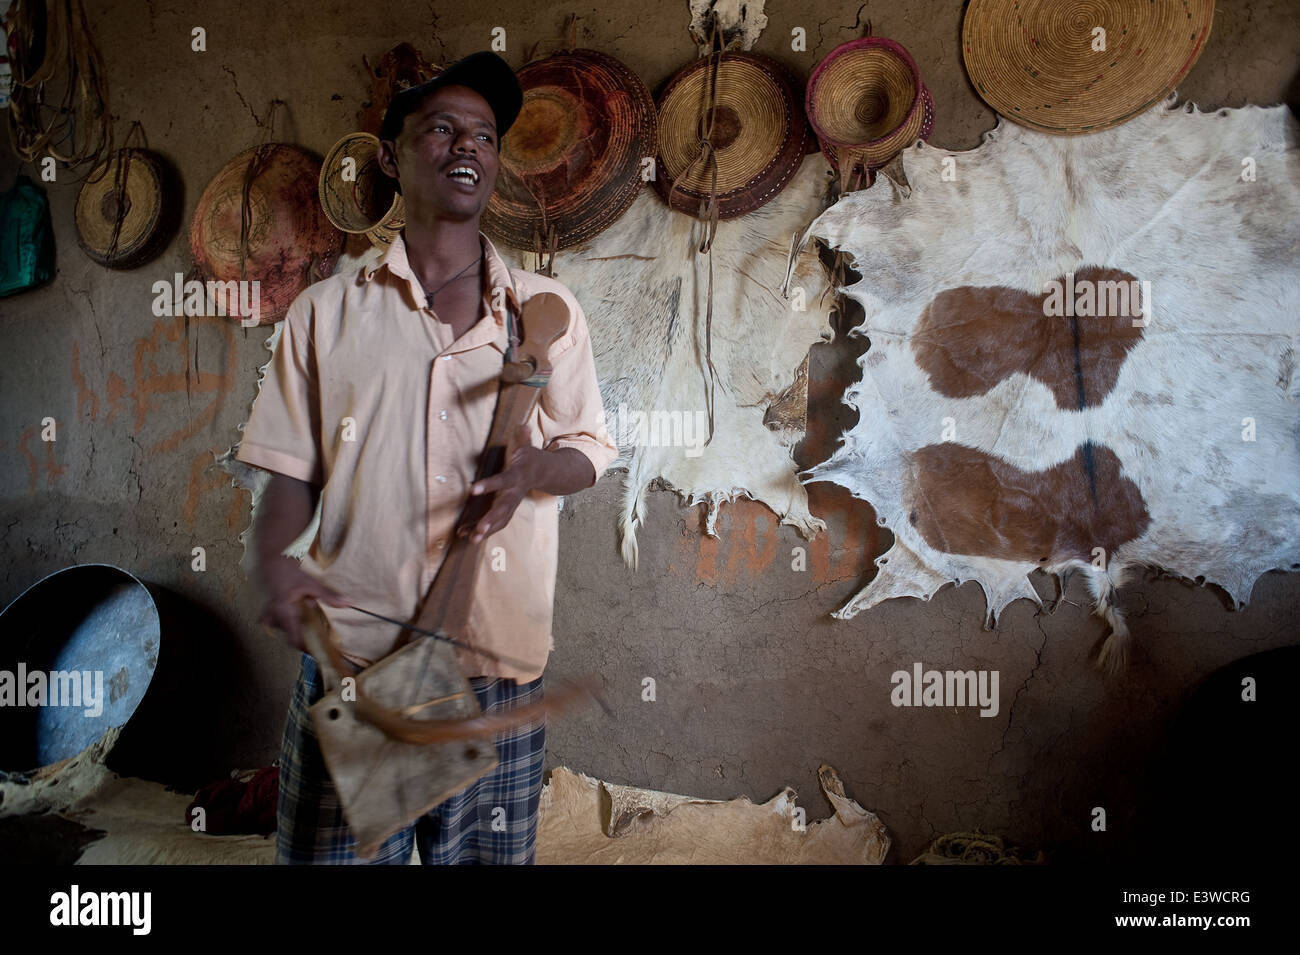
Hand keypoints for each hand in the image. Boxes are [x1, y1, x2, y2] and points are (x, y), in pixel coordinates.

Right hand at [258, 555, 347, 648]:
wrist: (273, 562)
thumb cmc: (291, 573)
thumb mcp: (312, 583)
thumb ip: (328, 595)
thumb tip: (347, 603)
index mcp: (285, 613)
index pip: (293, 639)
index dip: (304, 647)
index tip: (315, 649)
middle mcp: (275, 616)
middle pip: (288, 635)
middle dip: (300, 636)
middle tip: (313, 634)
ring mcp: (269, 613)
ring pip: (279, 628)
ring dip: (290, 626)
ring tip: (301, 620)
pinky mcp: (267, 609)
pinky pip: (272, 621)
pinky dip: (281, 620)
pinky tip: (288, 613)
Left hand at [461, 425, 544, 543]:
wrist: (546, 472)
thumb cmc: (530, 458)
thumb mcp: (527, 446)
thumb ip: (523, 437)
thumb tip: (524, 425)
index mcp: (518, 476)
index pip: (503, 481)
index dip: (489, 485)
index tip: (473, 489)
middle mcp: (515, 493)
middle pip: (504, 509)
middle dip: (491, 520)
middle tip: (478, 531)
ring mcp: (513, 503)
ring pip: (500, 520)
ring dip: (486, 530)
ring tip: (471, 540)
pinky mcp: (508, 509)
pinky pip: (496, 522)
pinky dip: (482, 529)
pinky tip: (466, 535)